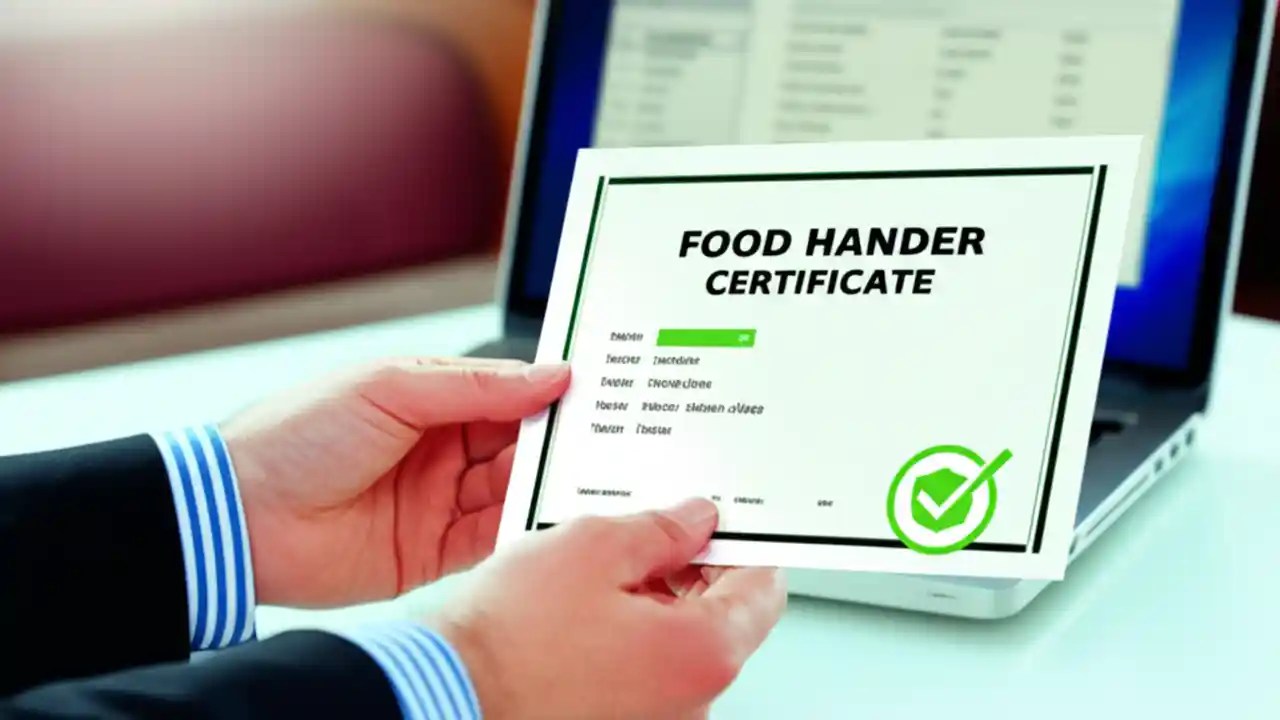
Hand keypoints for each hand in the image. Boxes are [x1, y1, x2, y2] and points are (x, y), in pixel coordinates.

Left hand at [221, 357, 569, 606]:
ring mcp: (437, 501)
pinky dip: (520, 531)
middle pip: (516, 444)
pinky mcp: (432, 551)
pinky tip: (542, 519)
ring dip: (541, 485)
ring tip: (576, 480)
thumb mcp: (391, 388)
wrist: (239, 516)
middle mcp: (438, 450)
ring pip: (510, 491)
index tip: (592, 395)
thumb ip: (476, 387)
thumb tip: (548, 375)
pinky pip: (489, 540)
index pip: (505, 394)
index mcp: (428, 401)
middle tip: (596, 442)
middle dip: (553, 443)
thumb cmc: (297, 436)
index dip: (546, 395)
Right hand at [429, 499, 786, 719]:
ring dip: (653, 601)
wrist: (446, 693)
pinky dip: (627, 635)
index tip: (720, 522)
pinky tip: (582, 608)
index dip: (744, 544)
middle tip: (649, 533)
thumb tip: (695, 520)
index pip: (765, 588)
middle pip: (723, 618)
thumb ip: (660, 528)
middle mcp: (692, 700)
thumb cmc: (509, 637)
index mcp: (703, 652)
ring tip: (599, 571)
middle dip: (691, 568)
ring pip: (678, 644)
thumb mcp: (592, 546)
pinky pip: (645, 672)